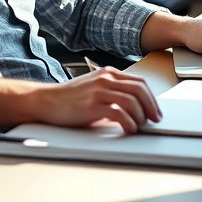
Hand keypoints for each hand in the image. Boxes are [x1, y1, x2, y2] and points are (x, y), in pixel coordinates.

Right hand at [28, 67, 161, 133]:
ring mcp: (98, 91)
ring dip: (141, 116)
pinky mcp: (92, 105)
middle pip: (139, 90)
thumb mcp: (94, 87)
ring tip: (140, 125)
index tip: (154, 111)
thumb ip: (112, 91)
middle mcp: (105, 79)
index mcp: (108, 73)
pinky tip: (130, 128)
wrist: (46, 101)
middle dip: (151, 106)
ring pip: (132, 101)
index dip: (151, 97)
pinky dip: (129, 122)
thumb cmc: (69, 98)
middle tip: (154, 119)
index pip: (139, 82)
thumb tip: (134, 107)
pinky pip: (119, 113)